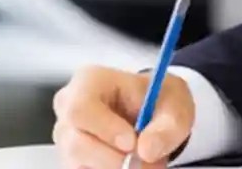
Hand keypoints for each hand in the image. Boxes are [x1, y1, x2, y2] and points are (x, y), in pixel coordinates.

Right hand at [52, 66, 195, 168]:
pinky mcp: (71, 158)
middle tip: (150, 163)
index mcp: (90, 81)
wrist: (154, 112)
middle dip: (116, 159)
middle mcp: (69, 108)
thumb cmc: (159, 100)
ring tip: (147, 163)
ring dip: (116, 168)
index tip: (132, 143)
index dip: (105, 129)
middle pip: (77, 143)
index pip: (81, 108)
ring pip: (79, 163)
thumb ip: (166, 127)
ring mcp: (66, 136)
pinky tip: (130, 164)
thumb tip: (147, 150)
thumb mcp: (175, 106)